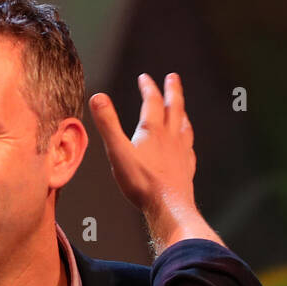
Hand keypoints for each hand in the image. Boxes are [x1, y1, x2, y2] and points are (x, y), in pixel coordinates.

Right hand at [88, 72, 221, 249]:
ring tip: (181, 108)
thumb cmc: (142, 183)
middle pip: (174, 107)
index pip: (152, 101)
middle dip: (172, 91)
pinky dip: (187, 139)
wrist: (168, 206)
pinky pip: (189, 147)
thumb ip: (108, 124)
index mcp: (153, 131)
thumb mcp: (118, 152)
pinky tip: (186, 143)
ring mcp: (181, 152)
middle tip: (173, 78)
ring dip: (182, 112)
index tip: (145, 78)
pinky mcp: (187, 167)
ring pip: (184, 125)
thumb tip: (97, 98)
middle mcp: (170, 137)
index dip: (148, 87)